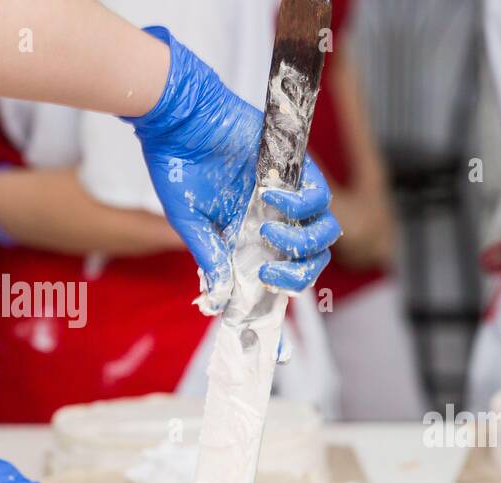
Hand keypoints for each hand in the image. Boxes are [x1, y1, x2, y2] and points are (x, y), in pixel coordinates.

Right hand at [124, 27, 338, 311]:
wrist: (176, 119)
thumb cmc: (178, 167)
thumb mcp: (191, 224)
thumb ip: (212, 260)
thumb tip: (222, 300)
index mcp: (251, 241)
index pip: (278, 283)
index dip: (281, 313)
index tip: (277, 345)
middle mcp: (275, 223)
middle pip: (310, 264)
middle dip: (296, 279)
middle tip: (269, 276)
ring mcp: (288, 197)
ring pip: (324, 233)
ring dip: (301, 243)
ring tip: (269, 233)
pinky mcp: (295, 168)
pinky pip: (319, 196)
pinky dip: (302, 204)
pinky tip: (271, 198)